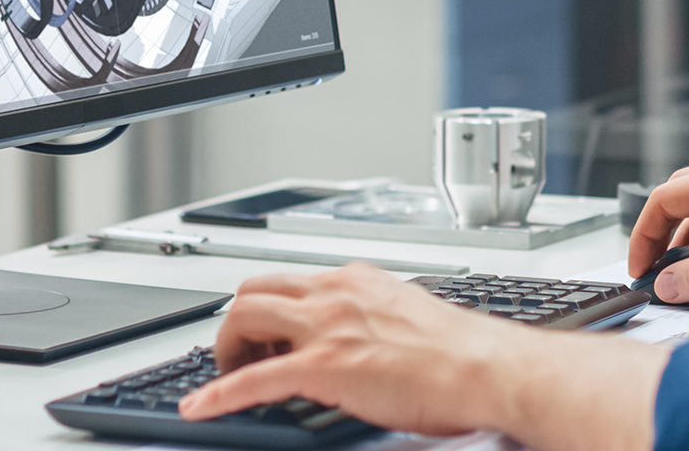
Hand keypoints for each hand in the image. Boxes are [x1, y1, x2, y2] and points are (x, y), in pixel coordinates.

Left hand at [180, 264, 666, 450]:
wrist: (488, 368)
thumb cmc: (462, 353)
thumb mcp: (405, 317)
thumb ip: (372, 318)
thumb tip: (359, 338)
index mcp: (355, 280)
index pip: (289, 281)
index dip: (266, 309)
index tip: (261, 332)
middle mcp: (334, 293)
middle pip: (254, 290)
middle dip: (236, 323)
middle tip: (239, 355)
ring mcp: (326, 328)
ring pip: (244, 318)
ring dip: (225, 349)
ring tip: (228, 376)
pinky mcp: (324, 367)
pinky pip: (253, 379)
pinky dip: (218, 393)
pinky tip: (201, 407)